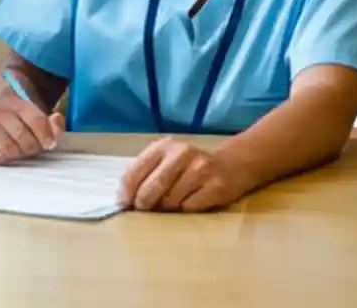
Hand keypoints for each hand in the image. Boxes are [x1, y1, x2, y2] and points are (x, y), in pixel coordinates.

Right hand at [0, 95, 64, 164]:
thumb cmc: (23, 112)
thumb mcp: (39, 110)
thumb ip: (53, 120)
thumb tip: (56, 120)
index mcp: (15, 101)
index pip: (35, 120)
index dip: (46, 133)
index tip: (50, 143)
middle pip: (22, 137)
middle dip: (33, 145)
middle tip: (35, 145)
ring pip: (9, 150)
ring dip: (20, 153)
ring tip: (22, 148)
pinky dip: (6, 158)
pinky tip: (10, 152)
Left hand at [117, 138, 252, 212]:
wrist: (232, 164)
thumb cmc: (189, 167)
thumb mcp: (166, 161)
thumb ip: (146, 174)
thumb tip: (124, 201)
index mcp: (162, 146)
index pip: (134, 173)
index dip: (125, 194)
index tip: (123, 207)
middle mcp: (180, 154)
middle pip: (149, 190)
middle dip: (144, 205)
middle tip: (147, 210)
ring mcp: (199, 169)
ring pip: (169, 202)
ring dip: (168, 208)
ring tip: (176, 201)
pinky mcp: (215, 186)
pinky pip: (189, 208)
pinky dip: (186, 209)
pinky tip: (192, 201)